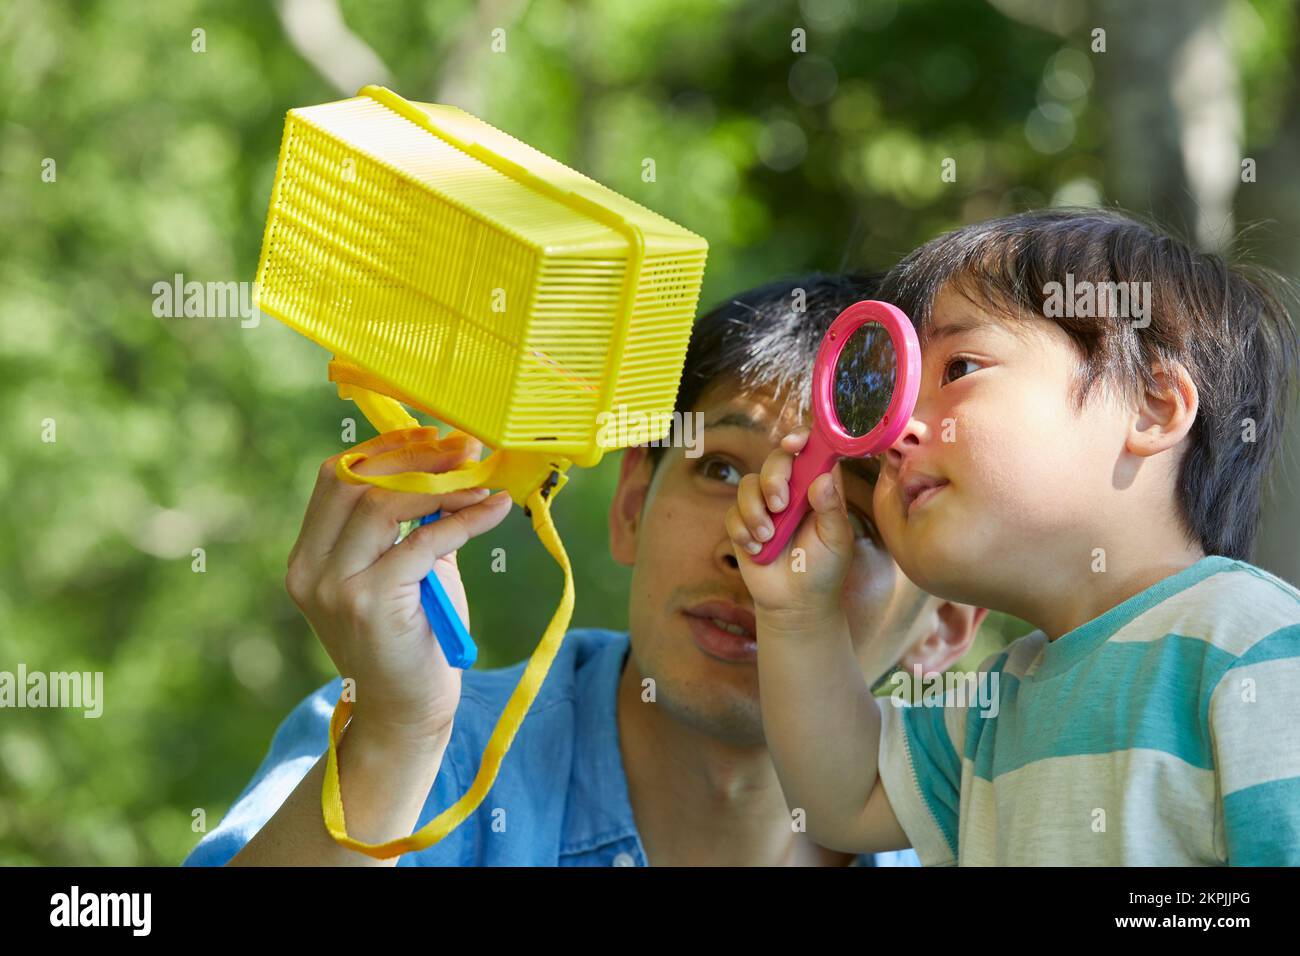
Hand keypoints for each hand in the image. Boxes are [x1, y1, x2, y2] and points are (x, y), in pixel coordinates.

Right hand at [284, 427, 512, 746]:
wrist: (408, 712)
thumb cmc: (414, 639)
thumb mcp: (408, 570)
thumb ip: (416, 522)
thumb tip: (454, 462)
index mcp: (309, 557)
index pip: (336, 478)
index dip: (387, 450)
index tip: (435, 436)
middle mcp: (311, 569)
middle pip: (355, 482)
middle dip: (415, 458)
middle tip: (466, 449)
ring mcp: (333, 587)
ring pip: (382, 505)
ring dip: (441, 486)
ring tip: (483, 481)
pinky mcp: (368, 603)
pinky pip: (421, 543)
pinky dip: (462, 521)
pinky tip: (494, 511)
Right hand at [725, 428, 857, 621]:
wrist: (796, 603)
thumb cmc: (824, 569)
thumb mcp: (836, 540)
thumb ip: (831, 509)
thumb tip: (823, 479)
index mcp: (817, 486)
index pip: (810, 450)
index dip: (801, 437)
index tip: (792, 443)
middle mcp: (791, 490)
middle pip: (775, 460)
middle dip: (773, 479)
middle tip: (780, 506)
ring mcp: (764, 506)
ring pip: (748, 484)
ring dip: (755, 510)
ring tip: (767, 537)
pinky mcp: (743, 524)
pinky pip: (732, 513)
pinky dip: (742, 530)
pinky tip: (756, 549)